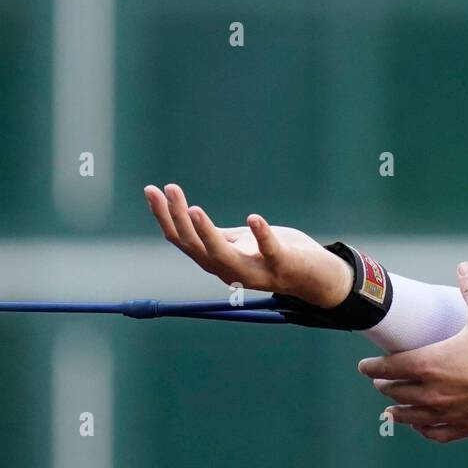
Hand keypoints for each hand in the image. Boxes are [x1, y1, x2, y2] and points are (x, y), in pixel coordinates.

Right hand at [143, 183, 352, 308]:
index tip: (151, 190)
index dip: (164, 216)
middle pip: (195, 246)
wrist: (316, 278)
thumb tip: (189, 216)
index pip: (182, 240)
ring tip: (194, 209)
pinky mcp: (282, 264)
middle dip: (178, 219)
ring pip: (222, 254)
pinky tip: (253, 218)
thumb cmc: (277, 256)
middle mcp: (229, 269)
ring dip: (206, 233)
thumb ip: (218, 236)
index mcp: (217, 261)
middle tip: (168, 189)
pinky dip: (261, 235)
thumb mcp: (242, 244)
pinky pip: (269, 250)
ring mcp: (255, 270)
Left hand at [357, 262, 467, 442]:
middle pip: (397, 392)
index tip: (364, 367)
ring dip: (398, 411)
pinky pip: (435, 434)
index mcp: (431, 363)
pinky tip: (422, 428)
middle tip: (381, 382)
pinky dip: (424, 430)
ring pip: (411, 416)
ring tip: (391, 410)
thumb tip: (464, 268)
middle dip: (386, 386)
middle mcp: (433, 391)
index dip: (373, 367)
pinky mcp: (464, 427)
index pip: (390, 367)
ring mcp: (447, 412)